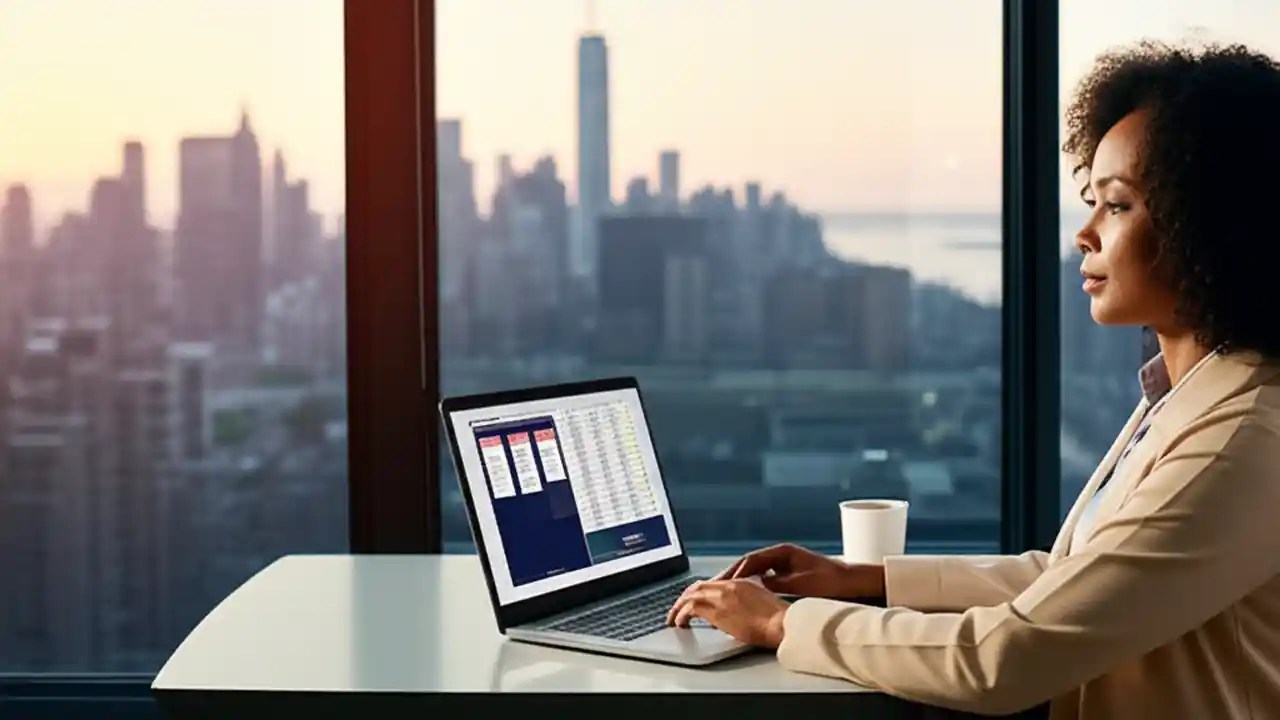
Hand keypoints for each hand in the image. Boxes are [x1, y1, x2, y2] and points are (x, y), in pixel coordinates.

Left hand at [665, 578, 789, 647]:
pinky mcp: (717, 610)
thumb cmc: (777, 620)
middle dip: (684, 598)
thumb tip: (726, 618)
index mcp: (739, 582)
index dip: (697, 592)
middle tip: (677, 609)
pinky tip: (680, 623)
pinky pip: (691, 609)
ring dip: (679, 608)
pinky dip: (682, 615)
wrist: (782, 623)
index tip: (690, 601)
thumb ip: (741, 605)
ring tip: (673, 619)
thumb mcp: (758, 605)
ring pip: (690, 596)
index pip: (711, 583)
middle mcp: (728, 586)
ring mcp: (722, 596)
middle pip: (697, 586)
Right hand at [714, 543, 884, 599]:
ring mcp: (784, 564)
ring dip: (739, 580)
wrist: (853, 582)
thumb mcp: (803, 583)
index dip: (735, 572)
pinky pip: (763, 578)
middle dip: (731, 575)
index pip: (751, 559)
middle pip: (749, 564)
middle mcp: (781, 555)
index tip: (722, 583)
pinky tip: (744, 596)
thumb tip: (758, 584)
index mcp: (783, 552)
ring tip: (723, 592)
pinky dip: (751, 585)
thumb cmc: (832, 580)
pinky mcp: (788, 574)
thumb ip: (779, 582)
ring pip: (754, 571)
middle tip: (714, 587)